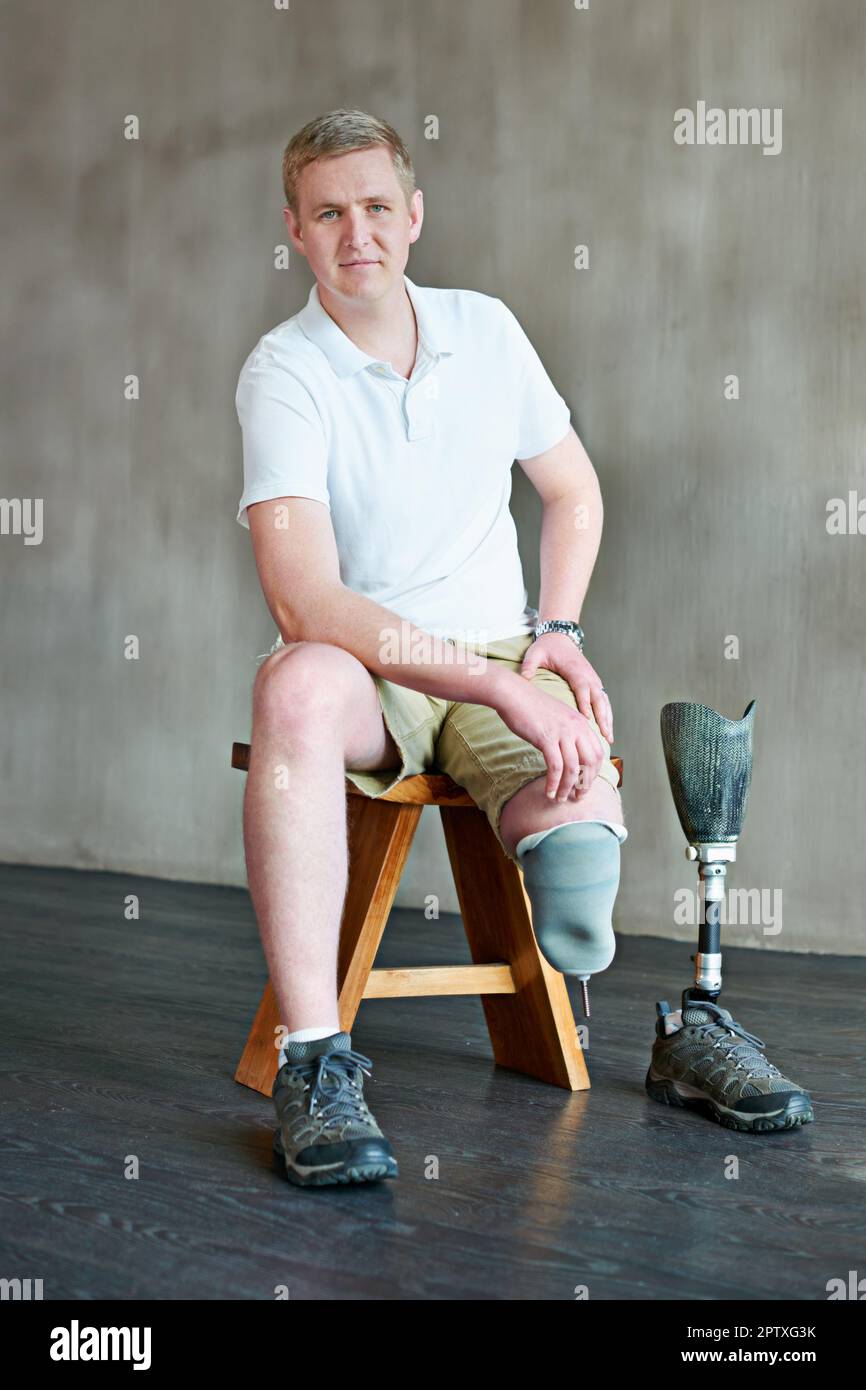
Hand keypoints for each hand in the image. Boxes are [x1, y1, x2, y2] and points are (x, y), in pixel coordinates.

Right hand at [493, 669, 605, 801]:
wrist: (513, 693)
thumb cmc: (531, 706)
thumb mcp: (557, 718)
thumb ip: (567, 732)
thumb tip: (570, 753)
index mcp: (581, 723)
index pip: (598, 753)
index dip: (594, 773)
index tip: (584, 785)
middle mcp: (576, 728)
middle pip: (590, 763)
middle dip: (585, 784)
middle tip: (576, 797)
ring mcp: (562, 733)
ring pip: (573, 768)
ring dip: (568, 788)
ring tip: (559, 799)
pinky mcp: (546, 738)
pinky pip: (555, 767)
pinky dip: (553, 783)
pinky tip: (548, 792)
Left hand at [520, 633, 613, 743]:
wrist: (559, 637)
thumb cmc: (546, 648)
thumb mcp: (535, 653)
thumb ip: (529, 665)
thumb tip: (524, 677)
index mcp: (574, 668)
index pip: (581, 687)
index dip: (585, 703)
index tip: (587, 719)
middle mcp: (587, 674)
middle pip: (598, 697)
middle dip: (602, 717)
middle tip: (604, 735)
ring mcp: (593, 678)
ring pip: (604, 700)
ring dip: (608, 718)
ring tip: (609, 737)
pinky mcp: (594, 682)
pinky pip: (604, 700)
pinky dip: (607, 714)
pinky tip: (607, 729)